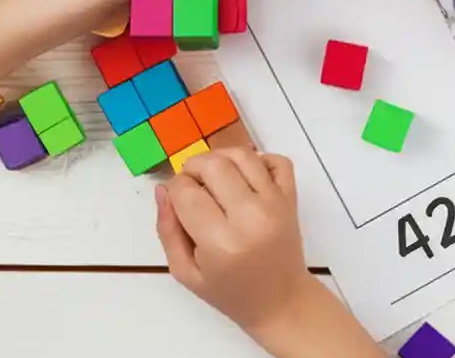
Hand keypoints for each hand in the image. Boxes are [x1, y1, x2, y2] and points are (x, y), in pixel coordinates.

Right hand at [156, 149, 383, 356]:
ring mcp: (275, 204)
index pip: (186, 192)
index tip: (176, 200)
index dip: (173, 188)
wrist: (281, 301)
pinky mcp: (291, 198)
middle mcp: (251, 217)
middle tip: (191, 186)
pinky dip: (259, 159)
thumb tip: (162, 189)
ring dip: (220, 157)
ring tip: (212, 177)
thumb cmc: (230, 292)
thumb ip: (168, 230)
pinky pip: (277, 160)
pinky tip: (244, 176)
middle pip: (213, 165)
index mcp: (221, 243)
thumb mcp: (186, 273)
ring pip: (242, 155)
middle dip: (192, 168)